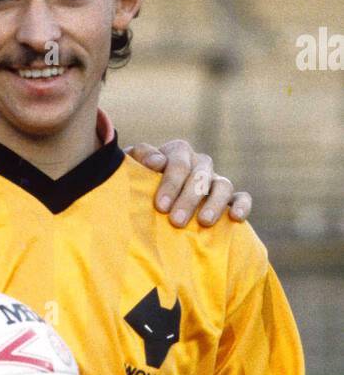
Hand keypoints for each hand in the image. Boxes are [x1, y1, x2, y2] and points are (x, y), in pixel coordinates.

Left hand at [126, 139, 251, 226]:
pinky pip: (242, 197)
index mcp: (178, 152)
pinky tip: (235, 218)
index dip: (170, 183)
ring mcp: (215, 180)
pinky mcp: (229, 198)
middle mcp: (199, 163)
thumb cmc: (138, 181)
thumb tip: (158, 162)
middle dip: (189, 198)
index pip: (178, 162)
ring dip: (215, 203)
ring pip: (224, 185)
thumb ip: (140, 157)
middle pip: (201, 175)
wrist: (147, 195)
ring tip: (203, 222)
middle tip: (176, 221)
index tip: (160, 206)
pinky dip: (242, 205)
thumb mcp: (132, 166)